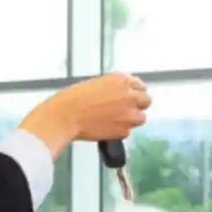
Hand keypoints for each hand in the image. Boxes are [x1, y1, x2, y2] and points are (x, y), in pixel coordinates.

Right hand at [20, 73, 150, 155]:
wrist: (65, 116)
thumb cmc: (73, 99)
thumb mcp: (96, 84)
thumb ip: (113, 88)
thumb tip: (119, 95)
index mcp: (122, 80)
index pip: (140, 85)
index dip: (134, 92)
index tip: (130, 96)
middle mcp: (130, 95)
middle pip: (146, 100)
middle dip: (138, 105)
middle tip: (126, 109)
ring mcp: (129, 114)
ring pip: (141, 118)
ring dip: (132, 119)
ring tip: (117, 120)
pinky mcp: (124, 130)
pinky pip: (128, 131)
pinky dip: (120, 131)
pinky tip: (107, 128)